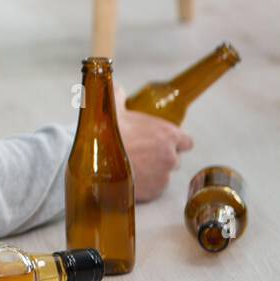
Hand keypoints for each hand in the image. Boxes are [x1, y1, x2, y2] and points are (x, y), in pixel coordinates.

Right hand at [115, 82, 193, 201]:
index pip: (186, 141)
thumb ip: (118, 95)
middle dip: (161, 157)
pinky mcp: (153, 192)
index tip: (161, 141)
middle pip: (174, 159)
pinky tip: (129, 179)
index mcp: (167, 134)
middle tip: (141, 154)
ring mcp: (163, 177)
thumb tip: (116, 87)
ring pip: (162, 175)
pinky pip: (152, 189)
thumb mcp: (111, 107)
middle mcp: (171, 157)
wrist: (94, 162)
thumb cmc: (106, 133)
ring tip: (132, 168)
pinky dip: (144, 186)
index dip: (174, 141)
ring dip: (152, 172)